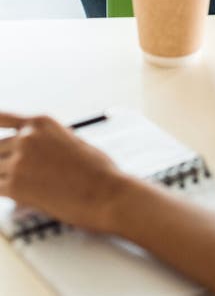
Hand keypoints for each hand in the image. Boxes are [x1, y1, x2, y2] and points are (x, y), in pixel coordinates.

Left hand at [0, 113, 125, 233]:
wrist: (105, 191)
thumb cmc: (95, 168)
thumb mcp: (69, 139)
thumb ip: (44, 141)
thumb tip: (25, 153)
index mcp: (40, 121)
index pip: (1, 119)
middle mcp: (26, 136)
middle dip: (3, 160)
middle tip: (19, 171)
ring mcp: (18, 160)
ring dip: (4, 177)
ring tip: (27, 184)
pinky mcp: (15, 185)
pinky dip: (5, 192)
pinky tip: (20, 196)